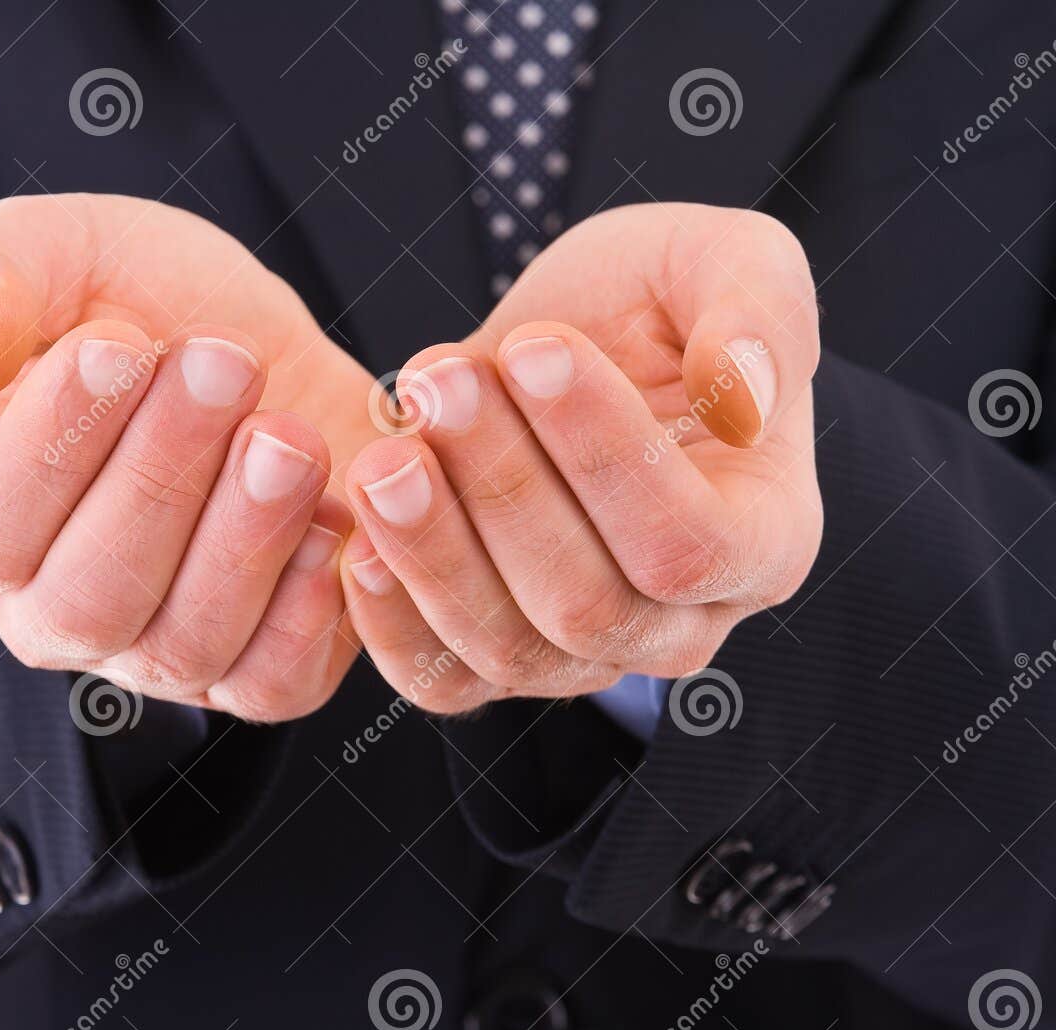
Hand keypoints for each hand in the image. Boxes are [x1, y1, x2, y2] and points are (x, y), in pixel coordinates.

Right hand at [0, 194, 376, 720]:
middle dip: (162, 478)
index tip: (121, 343)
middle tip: (227, 364)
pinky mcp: (252, 672)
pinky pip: (271, 686)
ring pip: (180, 646)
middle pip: (88, 599)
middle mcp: (44, 614)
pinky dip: (305, 615)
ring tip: (289, 436)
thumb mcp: (53, 251)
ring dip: (243, 537)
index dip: (52, 445)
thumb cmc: (136, 302)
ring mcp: (148, 656)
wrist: (258, 350)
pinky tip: (332, 520)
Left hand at [342, 204, 822, 712]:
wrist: (549, 354)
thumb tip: (746, 394)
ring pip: (507, 645)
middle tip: (439, 380)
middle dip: (502, 487)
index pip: (686, 542)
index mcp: (763, 540)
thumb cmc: (652, 307)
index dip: (604, 454)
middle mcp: (680, 624)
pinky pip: (440, 680)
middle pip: (586, 603)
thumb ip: (762, 308)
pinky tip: (356, 537)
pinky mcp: (492, 663)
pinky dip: (389, 620)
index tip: (533, 349)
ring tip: (387, 452)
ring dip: (434, 549)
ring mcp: (582, 658)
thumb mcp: (720, 260)